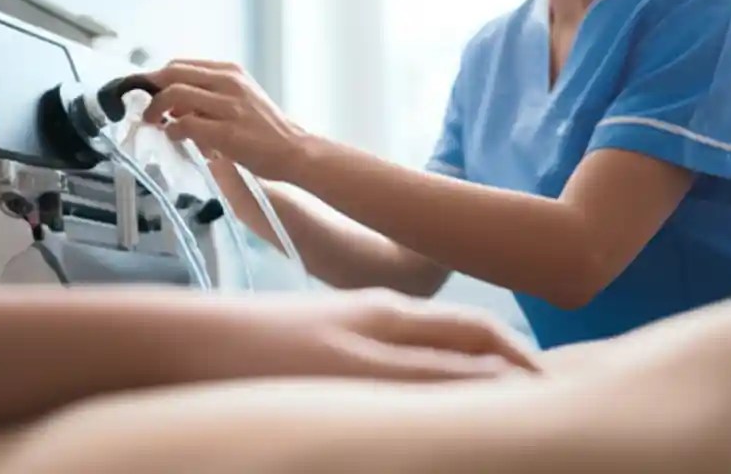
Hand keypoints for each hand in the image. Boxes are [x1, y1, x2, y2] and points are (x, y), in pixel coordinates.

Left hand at [143, 60, 311, 180]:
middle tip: (145, 108)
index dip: (158, 78)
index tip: (148, 93)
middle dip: (151, 90)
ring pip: (174, 94)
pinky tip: (174, 137)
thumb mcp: (240, 98)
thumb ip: (210, 95)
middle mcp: (228, 81)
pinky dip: (173, 130)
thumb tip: (174, 104)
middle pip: (172, 73)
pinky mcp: (226, 131)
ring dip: (157, 110)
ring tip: (156, 123)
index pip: (181, 65)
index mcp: (230, 71)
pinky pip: (185, 124)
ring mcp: (227, 105)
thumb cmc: (267, 129)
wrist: (295, 150)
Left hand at [184, 288, 538, 383]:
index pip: (481, 334)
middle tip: (531, 407)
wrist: (172, 346)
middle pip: (457, 340)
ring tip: (477, 414)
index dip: (524, 363)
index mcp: (393, 316)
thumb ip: (429, 375)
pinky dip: (414, 388)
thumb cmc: (259, 356)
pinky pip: (385, 368)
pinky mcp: (316, 352)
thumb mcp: (355, 371)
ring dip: (457, 380)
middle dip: (498, 370)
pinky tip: (402, 411)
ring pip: (421, 355)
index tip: (558, 395)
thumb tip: (504, 383)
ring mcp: (344, 332)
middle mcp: (374, 318)